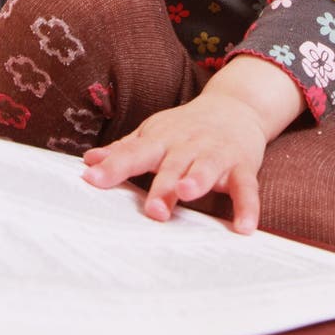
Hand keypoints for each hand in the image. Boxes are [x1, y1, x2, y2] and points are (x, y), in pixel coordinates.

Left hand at [82, 91, 266, 233]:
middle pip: (171, 165)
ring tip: (187, 193)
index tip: (91, 179)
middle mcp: (187, 144)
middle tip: (151, 210)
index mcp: (160, 139)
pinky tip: (243, 227)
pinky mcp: (242, 165)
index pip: (133, 152)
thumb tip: (88, 161)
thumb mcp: (153, 134)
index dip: (113, 165)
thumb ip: (125, 150)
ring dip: (197, 179)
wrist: (234, 107)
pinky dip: (247, 206)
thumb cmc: (185, 128)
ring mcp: (215, 154)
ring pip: (206, 167)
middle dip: (162, 186)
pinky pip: (245, 187)